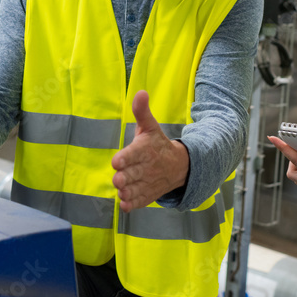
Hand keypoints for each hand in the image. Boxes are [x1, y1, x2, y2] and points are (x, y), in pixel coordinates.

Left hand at [111, 91, 188, 211]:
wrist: (180, 166)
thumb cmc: (157, 144)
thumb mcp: (150, 127)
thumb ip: (142, 111)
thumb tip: (140, 92)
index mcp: (145, 150)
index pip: (134, 154)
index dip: (125, 159)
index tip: (116, 162)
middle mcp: (147, 168)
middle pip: (134, 175)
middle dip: (124, 178)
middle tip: (117, 180)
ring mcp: (148, 183)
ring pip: (136, 190)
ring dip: (128, 192)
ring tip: (121, 192)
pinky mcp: (148, 195)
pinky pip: (140, 202)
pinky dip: (133, 205)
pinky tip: (125, 204)